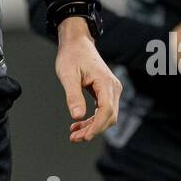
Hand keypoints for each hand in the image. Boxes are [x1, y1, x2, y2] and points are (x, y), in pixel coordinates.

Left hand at [54, 16, 121, 142]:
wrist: (77, 43)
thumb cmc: (72, 55)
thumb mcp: (68, 75)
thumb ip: (73, 95)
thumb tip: (77, 116)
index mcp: (105, 82)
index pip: (107, 111)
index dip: (96, 126)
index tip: (84, 137)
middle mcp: (113, 87)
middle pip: (109, 117)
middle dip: (93, 130)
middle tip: (74, 138)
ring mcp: (111, 89)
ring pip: (107, 116)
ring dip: (92, 127)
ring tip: (74, 134)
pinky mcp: (106, 91)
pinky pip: (103, 110)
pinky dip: (92, 120)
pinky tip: (79, 124)